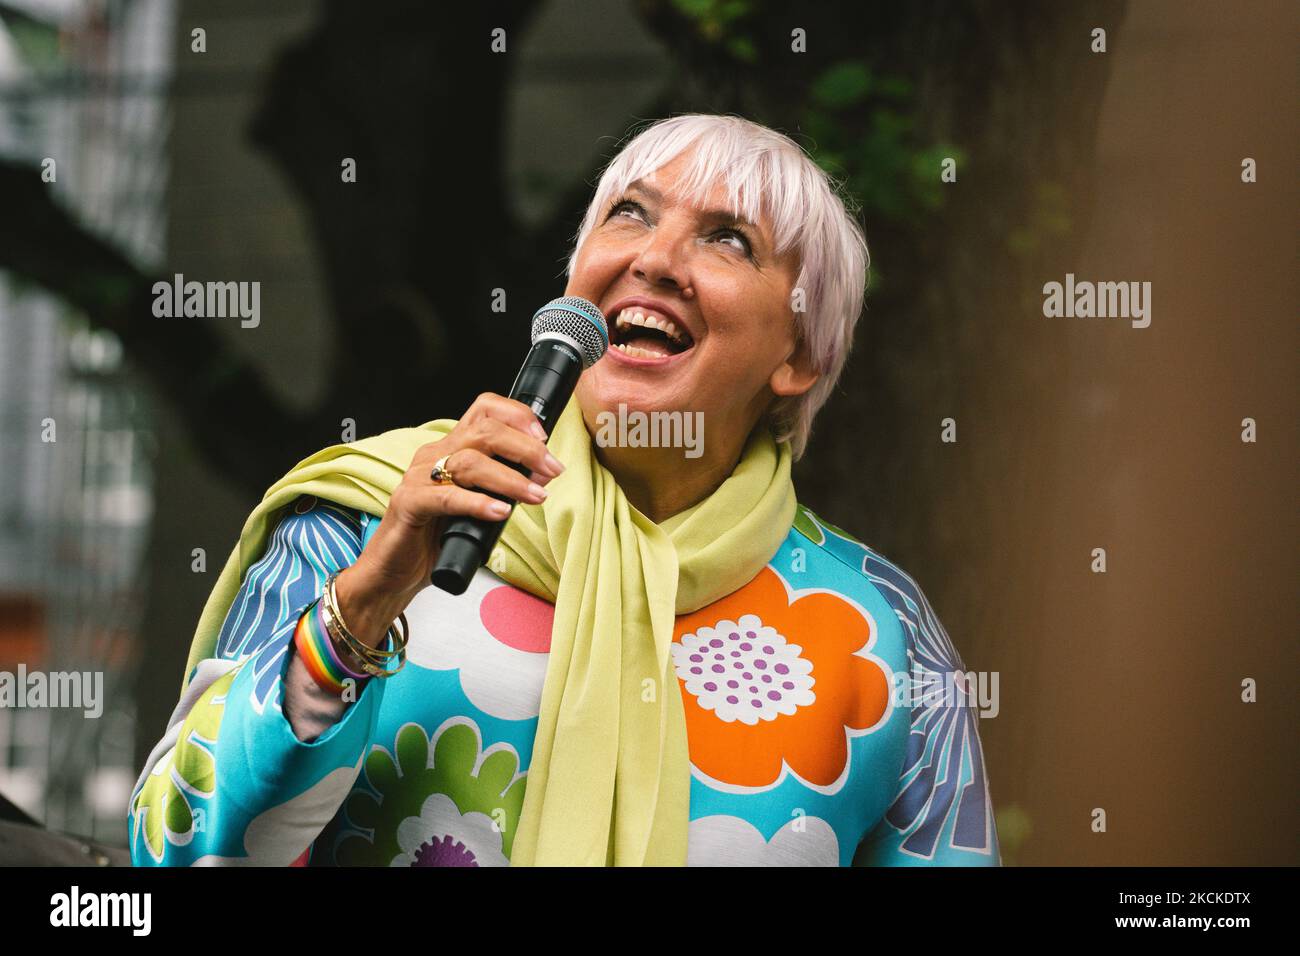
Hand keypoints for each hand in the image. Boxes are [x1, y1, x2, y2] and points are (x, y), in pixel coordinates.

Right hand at [334, 393, 563, 646]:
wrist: (394, 571)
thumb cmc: (435, 537)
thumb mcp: (475, 503)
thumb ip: (500, 485)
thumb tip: (540, 475)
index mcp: (450, 448)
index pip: (483, 410)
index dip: (517, 416)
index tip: (544, 437)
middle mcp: (434, 456)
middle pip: (483, 432)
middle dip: (525, 449)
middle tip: (552, 470)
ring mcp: (418, 478)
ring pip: (468, 462)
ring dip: (509, 478)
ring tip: (535, 495)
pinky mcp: (408, 504)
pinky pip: (446, 497)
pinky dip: (477, 503)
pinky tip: (499, 512)